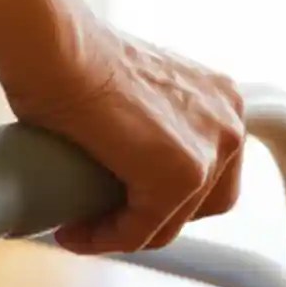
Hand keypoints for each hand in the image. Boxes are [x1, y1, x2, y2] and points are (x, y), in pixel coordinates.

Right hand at [9, 28, 245, 253]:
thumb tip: (128, 152)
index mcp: (222, 97)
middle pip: (204, 201)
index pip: (212, 170)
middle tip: (106, 218)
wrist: (56, 48)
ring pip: (171, 221)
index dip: (167, 195)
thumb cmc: (75, 58)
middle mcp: (229, 121)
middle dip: (156, 218)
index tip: (121, 200)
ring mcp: (209, 150)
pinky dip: (107, 238)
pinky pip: (144, 230)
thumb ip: (151, 115)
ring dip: (124, 233)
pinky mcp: (180, 177)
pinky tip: (75, 233)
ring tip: (82, 228)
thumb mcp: (134, 88)